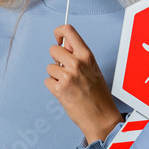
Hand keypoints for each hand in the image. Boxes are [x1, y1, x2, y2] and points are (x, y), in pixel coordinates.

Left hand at [46, 24, 123, 143]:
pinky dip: (53, 87)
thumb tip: (65, 44)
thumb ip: (79, 55)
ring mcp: (67, 76)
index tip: (58, 40)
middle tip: (66, 70)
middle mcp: (76, 63)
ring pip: (50, 67)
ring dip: (55, 76)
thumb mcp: (93, 68)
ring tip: (69, 85)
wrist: (101, 117)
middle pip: (53, 50)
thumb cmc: (98, 94)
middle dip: (56, 60)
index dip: (58, 32)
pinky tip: (65, 93)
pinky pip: (47, 81)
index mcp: (87, 56)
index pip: (68, 31)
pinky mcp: (58, 89)